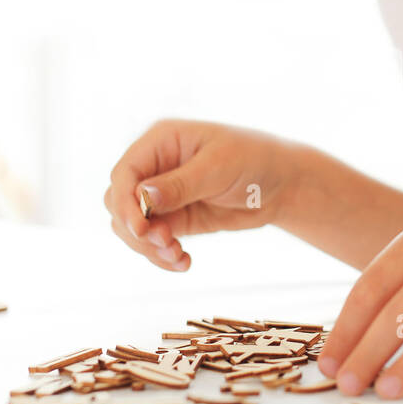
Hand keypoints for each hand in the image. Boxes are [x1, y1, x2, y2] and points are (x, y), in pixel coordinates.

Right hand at [103, 119, 295, 271]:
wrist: (284, 184)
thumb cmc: (254, 160)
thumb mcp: (219, 167)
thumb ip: (180, 184)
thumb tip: (142, 196)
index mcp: (162, 141)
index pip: (124, 173)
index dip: (125, 202)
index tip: (140, 228)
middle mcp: (155, 166)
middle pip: (119, 202)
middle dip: (136, 228)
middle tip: (166, 244)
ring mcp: (163, 195)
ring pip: (131, 226)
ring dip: (148, 247)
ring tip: (177, 256)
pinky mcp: (175, 218)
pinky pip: (153, 241)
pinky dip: (161, 255)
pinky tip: (183, 262)